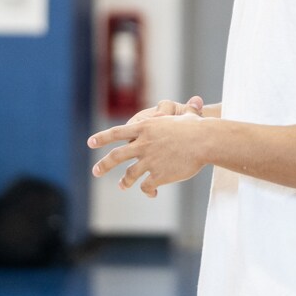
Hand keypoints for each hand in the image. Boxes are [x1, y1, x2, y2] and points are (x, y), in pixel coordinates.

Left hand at [89, 101, 206, 197]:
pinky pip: (146, 186)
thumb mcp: (188, 116)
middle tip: (96, 171)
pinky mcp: (158, 175)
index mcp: (146, 127)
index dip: (103, 137)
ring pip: (129, 175)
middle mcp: (143, 144)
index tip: (91, 142)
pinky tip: (152, 193)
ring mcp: (149, 161)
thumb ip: (187, 111)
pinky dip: (147, 190)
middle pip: (116, 156)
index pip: (117, 132)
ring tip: (122, 185)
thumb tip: (198, 102)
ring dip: (124, 182)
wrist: (205, 141)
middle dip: (104, 165)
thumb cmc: (198, 127)